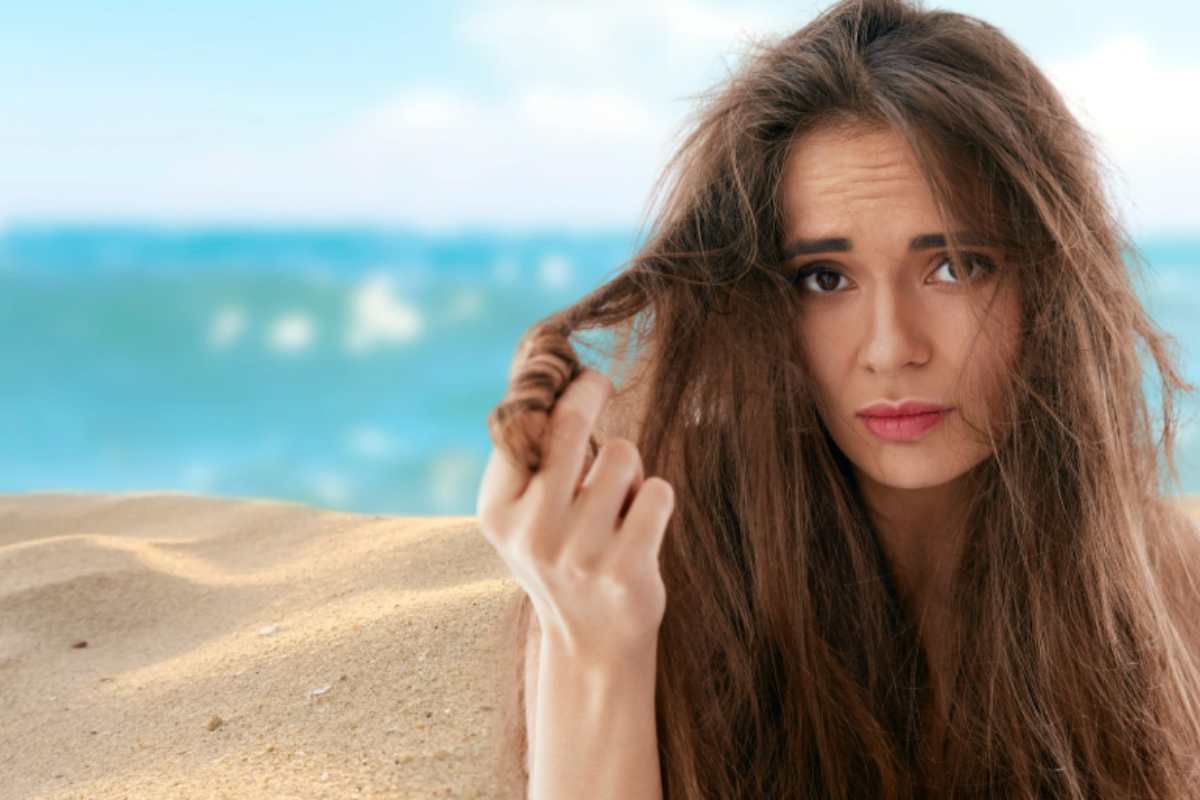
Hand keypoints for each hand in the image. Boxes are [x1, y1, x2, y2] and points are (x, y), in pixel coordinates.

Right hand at [477, 368, 675, 666]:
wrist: (592, 645)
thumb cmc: (562, 557)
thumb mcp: (524, 516)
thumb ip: (529, 459)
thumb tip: (555, 379)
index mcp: (497, 513)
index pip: (523, 425)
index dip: (556, 389)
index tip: (578, 375)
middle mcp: (532, 533)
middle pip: (570, 426)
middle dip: (590, 392)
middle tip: (600, 382)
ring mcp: (579, 554)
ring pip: (622, 454)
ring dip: (630, 468)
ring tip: (619, 501)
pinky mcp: (626, 570)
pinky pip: (658, 492)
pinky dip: (656, 498)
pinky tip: (641, 527)